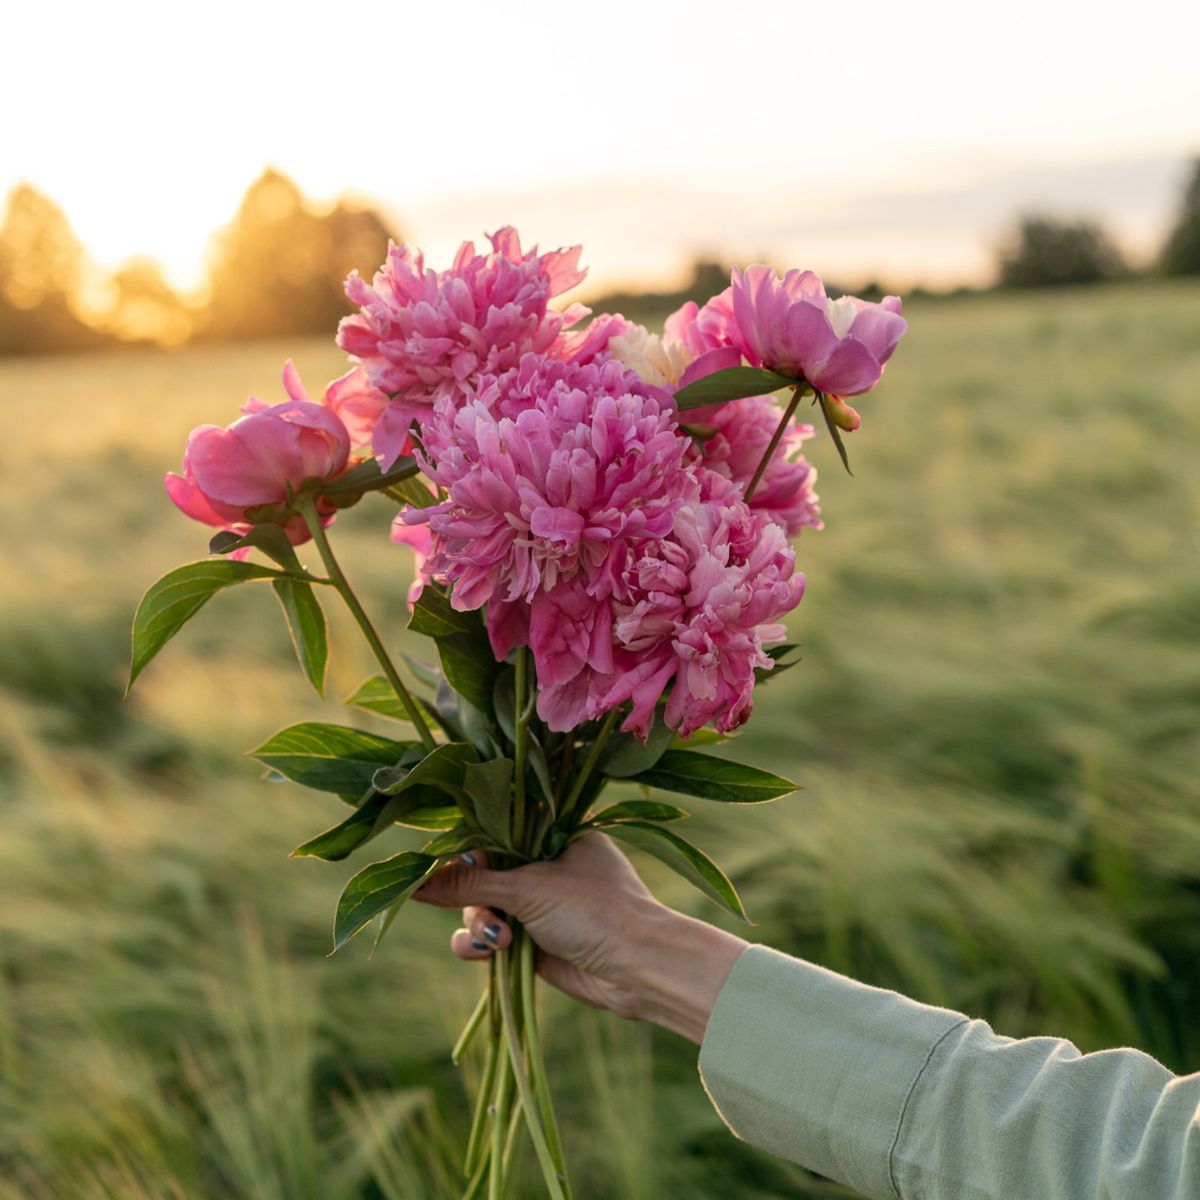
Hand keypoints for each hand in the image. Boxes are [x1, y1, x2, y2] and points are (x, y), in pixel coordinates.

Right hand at [413, 832, 747, 1043]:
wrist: (637, 969)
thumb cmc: (593, 910)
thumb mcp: (527, 888)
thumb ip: (468, 883)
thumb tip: (412, 882)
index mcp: (554, 832)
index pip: (495, 828)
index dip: (468, 847)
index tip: (447, 862)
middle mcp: (545, 864)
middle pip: (481, 871)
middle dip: (474, 895)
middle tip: (488, 912)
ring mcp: (539, 903)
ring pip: (482, 906)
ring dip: (478, 923)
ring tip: (498, 940)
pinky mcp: (533, 940)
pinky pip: (489, 937)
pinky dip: (481, 944)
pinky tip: (486, 952)